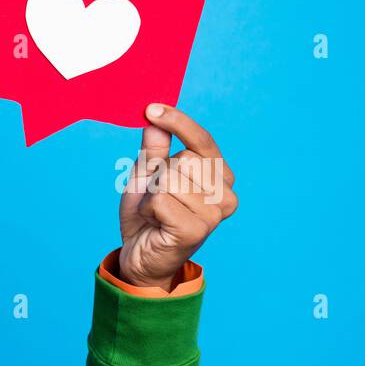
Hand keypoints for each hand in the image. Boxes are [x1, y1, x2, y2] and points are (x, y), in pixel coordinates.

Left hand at [118, 103, 237, 289]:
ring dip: (151, 194)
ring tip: (155, 212)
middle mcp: (225, 192)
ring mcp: (215, 212)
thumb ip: (154, 150)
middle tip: (156, 198)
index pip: (202, 140)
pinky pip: (161, 198)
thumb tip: (154, 122)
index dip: (178, 122)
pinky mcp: (197, 228)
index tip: (151, 108)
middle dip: (158, 175)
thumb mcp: (146, 177)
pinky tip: (154, 222)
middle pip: (183, 158)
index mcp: (219, 175)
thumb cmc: (147, 216)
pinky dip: (148, 207)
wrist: (139, 257)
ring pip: (170, 177)